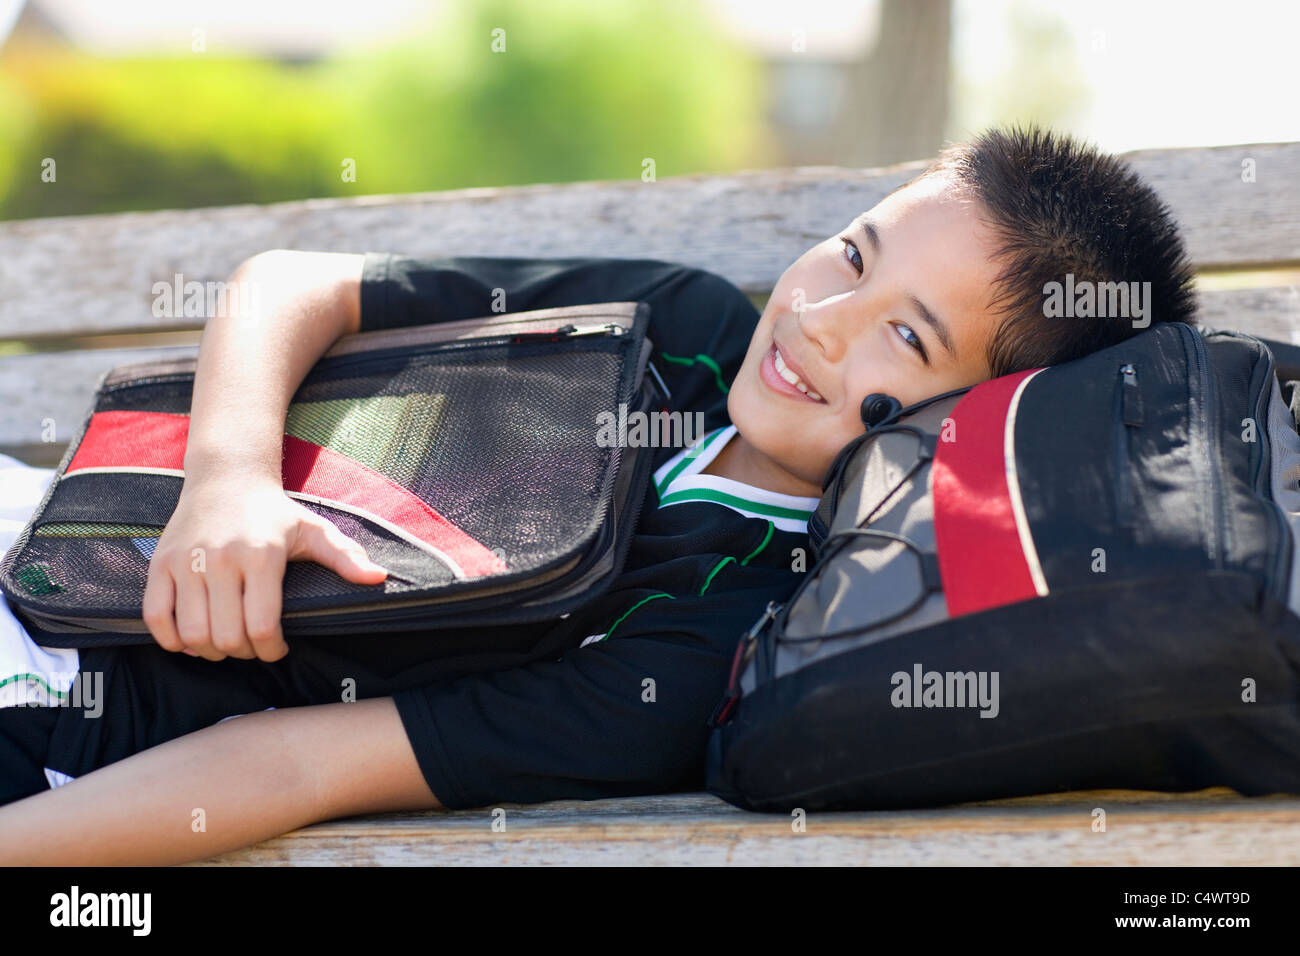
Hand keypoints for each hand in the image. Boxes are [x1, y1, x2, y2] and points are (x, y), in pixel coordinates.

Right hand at [141, 474, 387, 660]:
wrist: (227, 478)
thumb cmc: (275, 512)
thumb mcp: (314, 530)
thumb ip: (345, 556)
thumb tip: (378, 578)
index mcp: (261, 555)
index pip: (262, 625)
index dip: (271, 650)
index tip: (278, 648)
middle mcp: (220, 559)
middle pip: (227, 636)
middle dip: (244, 654)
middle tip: (254, 647)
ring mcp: (186, 562)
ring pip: (192, 633)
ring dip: (210, 652)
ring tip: (227, 644)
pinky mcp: (160, 564)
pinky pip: (156, 618)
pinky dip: (172, 639)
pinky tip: (192, 639)